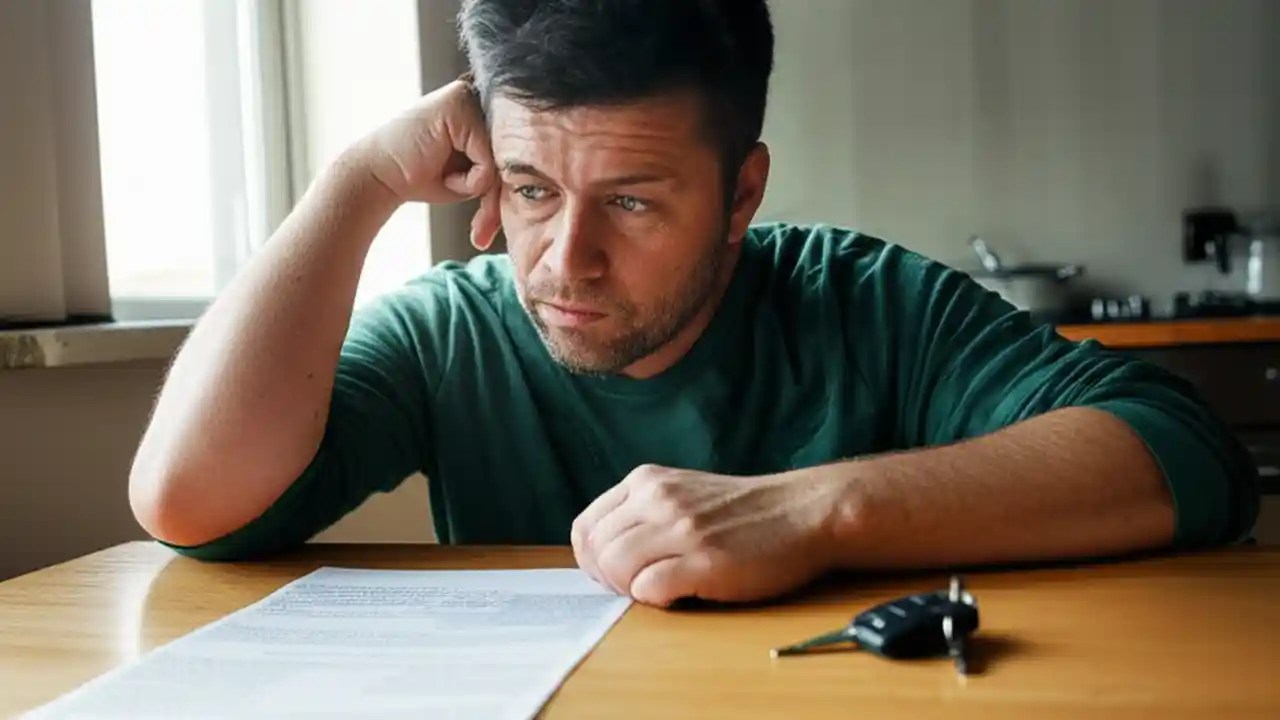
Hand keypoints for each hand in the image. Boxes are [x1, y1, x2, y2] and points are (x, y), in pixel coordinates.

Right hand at [354, 78, 501, 249]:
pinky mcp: (460, 105)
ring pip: (503, 159)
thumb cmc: (424, 176)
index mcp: (484, 109)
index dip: (506, 191)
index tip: (491, 228)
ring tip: (447, 182)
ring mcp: (469, 96)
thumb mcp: (474, 178)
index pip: (514, 153)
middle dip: (498, 199)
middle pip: (512, 155)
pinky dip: (468, 179)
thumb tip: (546, 190)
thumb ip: (503, 173)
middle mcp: (479, 96)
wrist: (379, 178)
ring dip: (479, 187)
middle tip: (481, 233)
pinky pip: (488, 160)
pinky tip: (440, 169)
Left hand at [571, 464, 843, 606]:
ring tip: (661, 590)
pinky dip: (657, 600)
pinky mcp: (705, 561)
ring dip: (630, 590)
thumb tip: (602, 555)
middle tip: (639, 588)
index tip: (613, 574)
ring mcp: (681, 528)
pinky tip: (682, 594)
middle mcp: (658, 499)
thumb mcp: (682, 493)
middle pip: (596, 550)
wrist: (805, 512)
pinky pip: (650, 589)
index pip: (584, 526)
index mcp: (646, 481)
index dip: (591, 559)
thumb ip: (642, 513)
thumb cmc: (744, 513)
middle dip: (609, 580)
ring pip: (616, 569)